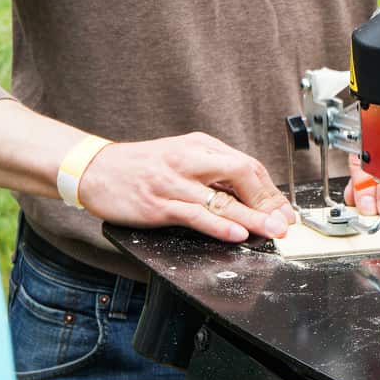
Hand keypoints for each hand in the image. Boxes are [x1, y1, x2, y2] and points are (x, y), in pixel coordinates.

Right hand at [79, 132, 295, 241]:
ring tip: (272, 231)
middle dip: (268, 201)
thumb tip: (249, 197)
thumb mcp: (181, 159)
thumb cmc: (140, 168)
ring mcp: (174, 181)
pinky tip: (236, 233)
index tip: (285, 211)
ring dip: (252, 218)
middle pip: (242, 174)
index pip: (247, 165)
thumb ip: (212, 174)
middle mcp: (190, 159)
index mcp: (200, 146)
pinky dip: (219, 225)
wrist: (93, 170)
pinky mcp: (159, 203)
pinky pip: (196, 214)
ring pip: (222, 198)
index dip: (271, 191)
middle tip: (285, 223)